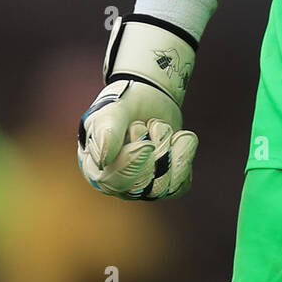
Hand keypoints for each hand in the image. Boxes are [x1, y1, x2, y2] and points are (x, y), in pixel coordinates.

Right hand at [78, 16, 198, 199]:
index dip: (132, 164)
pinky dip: (185, 154)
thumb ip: (106, 131)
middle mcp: (119, 184)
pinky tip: (178, 136)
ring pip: (165, 187)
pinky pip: (181, 183)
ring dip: (168, 148)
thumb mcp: (111, 110)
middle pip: (143, 186)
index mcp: (97, 169)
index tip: (146, 144)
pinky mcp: (166, 182)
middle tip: (149, 123)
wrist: (147, 95)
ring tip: (159, 126)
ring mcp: (143, 186)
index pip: (114, 181)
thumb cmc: (122, 104)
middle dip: (154, 149)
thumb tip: (104, 160)